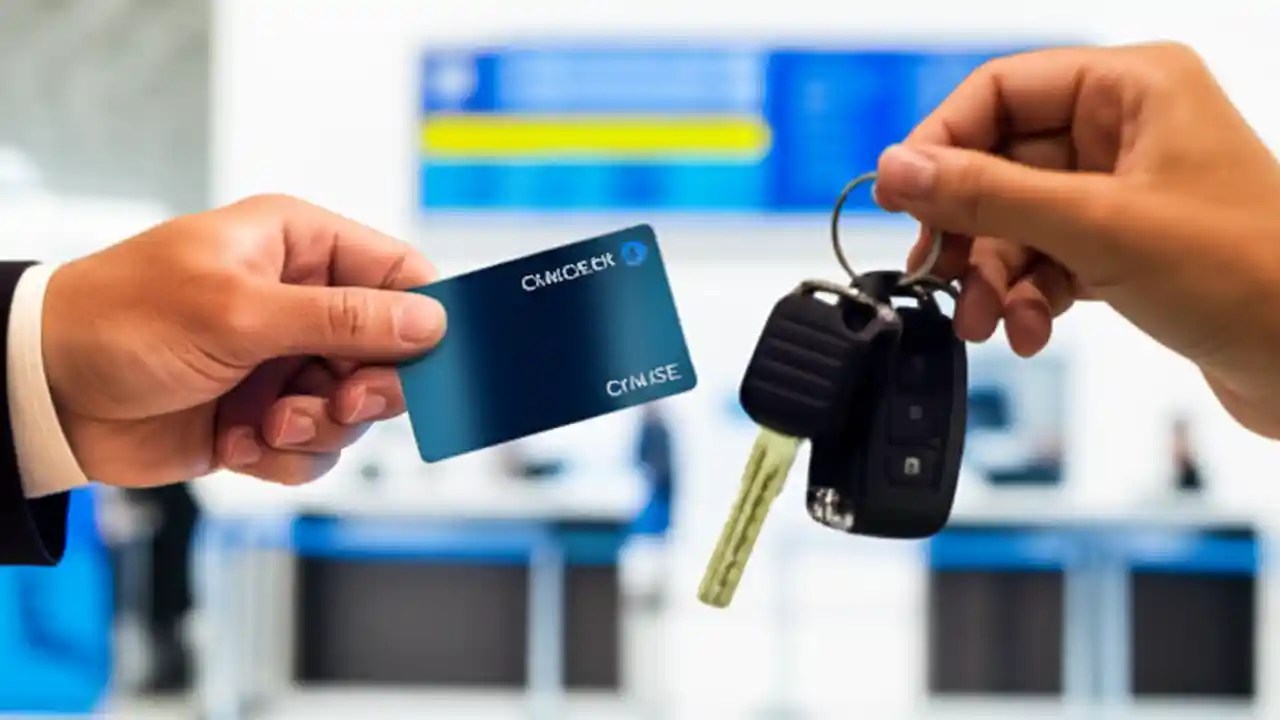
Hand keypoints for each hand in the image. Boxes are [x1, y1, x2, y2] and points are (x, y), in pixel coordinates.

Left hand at [42, 194, 446, 486]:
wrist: (45, 393)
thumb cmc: (124, 319)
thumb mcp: (240, 312)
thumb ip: (342, 319)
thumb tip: (429, 321)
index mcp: (300, 247)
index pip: (399, 273)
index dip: (425, 316)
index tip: (436, 359)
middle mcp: (301, 303)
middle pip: (390, 352)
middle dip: (366, 388)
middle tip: (337, 401)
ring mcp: (285, 362)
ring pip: (356, 409)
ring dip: (317, 428)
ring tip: (266, 424)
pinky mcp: (267, 417)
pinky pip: (317, 449)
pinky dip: (283, 457)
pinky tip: (236, 441)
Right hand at [873, 42, 1279, 437]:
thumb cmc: (1254, 275)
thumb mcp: (1099, 227)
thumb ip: (988, 195)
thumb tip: (900, 168)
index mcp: (1133, 89)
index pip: (1001, 90)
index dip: (943, 142)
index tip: (903, 197)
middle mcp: (1126, 131)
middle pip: (1001, 163)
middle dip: (969, 230)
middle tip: (939, 273)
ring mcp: (1125, 193)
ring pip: (1018, 221)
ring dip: (994, 276)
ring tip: (988, 321)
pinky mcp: (1126, 249)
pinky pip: (1047, 260)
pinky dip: (1028, 297)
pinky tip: (1031, 329)